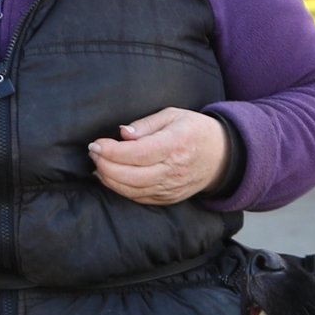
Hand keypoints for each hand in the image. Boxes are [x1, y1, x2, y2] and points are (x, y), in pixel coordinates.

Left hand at [88, 108, 230, 206]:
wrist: (221, 157)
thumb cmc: (194, 131)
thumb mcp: (173, 115)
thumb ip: (146, 124)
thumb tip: (123, 133)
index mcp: (175, 145)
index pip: (137, 153)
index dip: (112, 151)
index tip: (96, 144)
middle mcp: (173, 170)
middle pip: (131, 175)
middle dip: (105, 165)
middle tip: (94, 152)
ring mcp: (171, 188)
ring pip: (132, 190)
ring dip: (109, 178)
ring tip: (98, 164)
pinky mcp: (168, 198)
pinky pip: (139, 198)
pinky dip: (120, 189)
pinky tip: (109, 177)